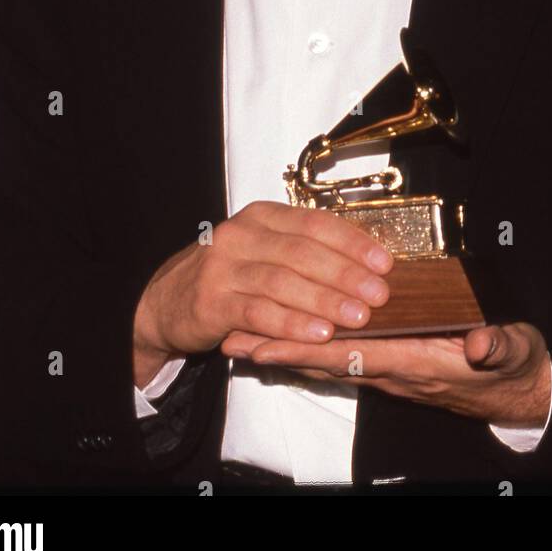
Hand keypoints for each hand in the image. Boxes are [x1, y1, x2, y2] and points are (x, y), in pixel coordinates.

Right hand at [132, 201, 394, 382]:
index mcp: (262, 217)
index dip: (353, 242)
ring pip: (282, 281)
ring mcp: (223, 267)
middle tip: (379, 294)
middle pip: (302, 251)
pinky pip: (257, 313)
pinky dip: (292, 324)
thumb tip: (365, 265)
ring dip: (325, 300)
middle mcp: (241, 235)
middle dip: (346, 273)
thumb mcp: (263, 252)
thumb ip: (303, 252)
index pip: (314, 223)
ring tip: (357, 316)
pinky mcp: (211, 301)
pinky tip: (318, 334)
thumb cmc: (229, 277)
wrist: (166, 301)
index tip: (385, 262)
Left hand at [219, 321, 551, 428]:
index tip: (268, 344)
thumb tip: (480, 344)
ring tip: (244, 339)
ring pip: (328, 359)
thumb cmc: (511, 365)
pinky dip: (312, 348)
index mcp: (416, 362)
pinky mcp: (393, 363)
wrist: (521, 390)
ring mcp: (390, 369)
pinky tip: (290, 340)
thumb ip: (495, 346)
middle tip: (233, 340)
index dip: (308, 349)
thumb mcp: (512, 351)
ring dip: (286, 348)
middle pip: (325, 360)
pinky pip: (343, 356)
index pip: (352, 355)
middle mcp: (394, 370)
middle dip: (279, 350)